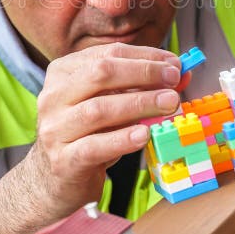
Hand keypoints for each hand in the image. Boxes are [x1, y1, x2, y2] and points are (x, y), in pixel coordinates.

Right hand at [0, 42, 181, 233]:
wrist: (54, 179)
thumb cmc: (88, 134)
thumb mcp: (111, 105)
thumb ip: (140, 87)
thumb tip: (181, 73)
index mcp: (63, 73)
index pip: (107, 54)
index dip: (144, 56)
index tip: (174, 63)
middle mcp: (54, 96)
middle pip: (101, 74)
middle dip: (143, 73)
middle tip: (173, 81)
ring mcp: (55, 128)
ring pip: (99, 109)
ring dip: (140, 103)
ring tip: (169, 104)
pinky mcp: (63, 160)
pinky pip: (95, 146)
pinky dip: (122, 138)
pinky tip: (144, 134)